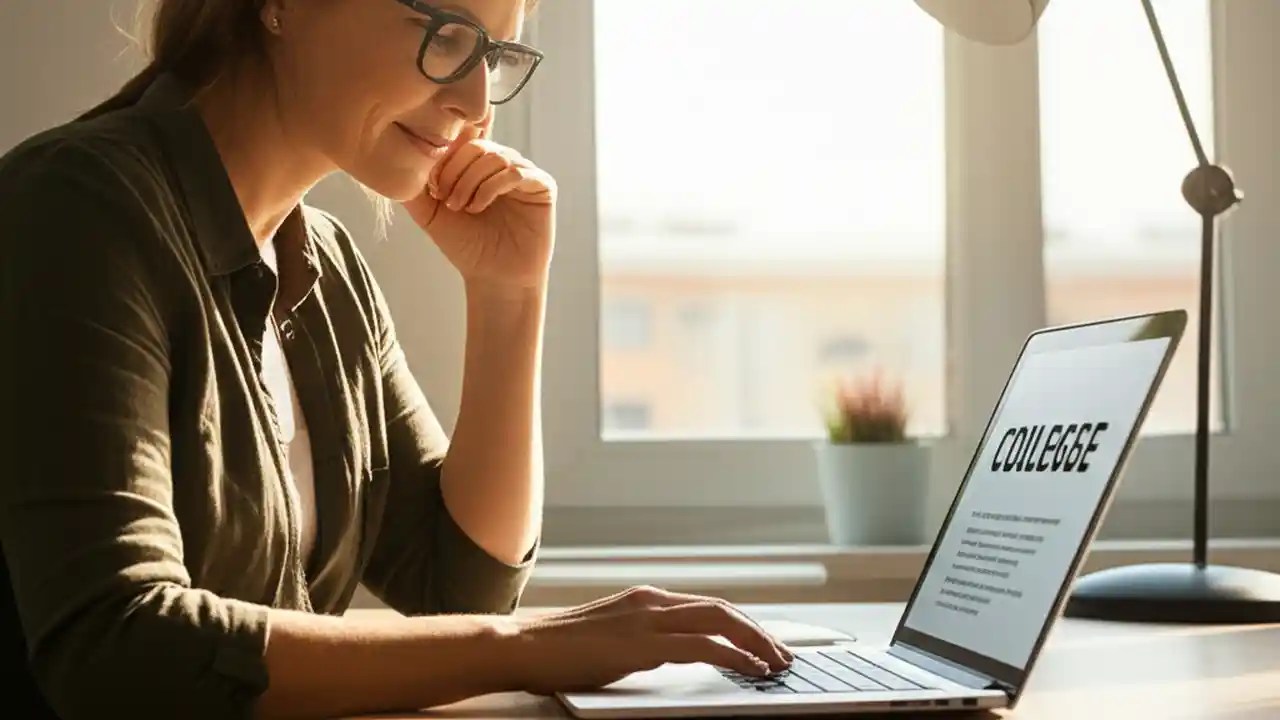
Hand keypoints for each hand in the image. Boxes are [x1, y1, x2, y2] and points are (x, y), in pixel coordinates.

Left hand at [403, 111, 556, 290]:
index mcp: (479, 164)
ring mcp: (524, 172)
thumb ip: (415, 188)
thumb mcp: (430, 215)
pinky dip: (491, 187)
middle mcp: (503, 163)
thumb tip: (395, 159)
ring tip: (460, 206)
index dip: (445, 150)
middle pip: (476, 143)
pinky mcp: (542, 186)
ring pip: (495, 155)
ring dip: (470, 180)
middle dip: (454, 169)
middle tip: (443, 197)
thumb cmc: (466, 247)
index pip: (464, 136)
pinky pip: (515, 171)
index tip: (432, 181)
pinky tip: (479, 206)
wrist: (494, 278)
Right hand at [506, 585, 794, 695]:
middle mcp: (653, 601)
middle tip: (783, 654)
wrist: (523, 646)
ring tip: (776, 663)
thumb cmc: (558, 650)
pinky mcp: (643, 643)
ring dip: (756, 642)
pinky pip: (703, 647)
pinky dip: (734, 656)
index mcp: (646, 599)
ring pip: (721, 621)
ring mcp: (649, 619)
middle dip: (758, 632)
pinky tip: (750, 670)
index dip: (741, 624)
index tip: (762, 643)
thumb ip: (641, 639)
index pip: (707, 606)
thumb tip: (669, 653)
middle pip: (723, 608)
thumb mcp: (610, 638)